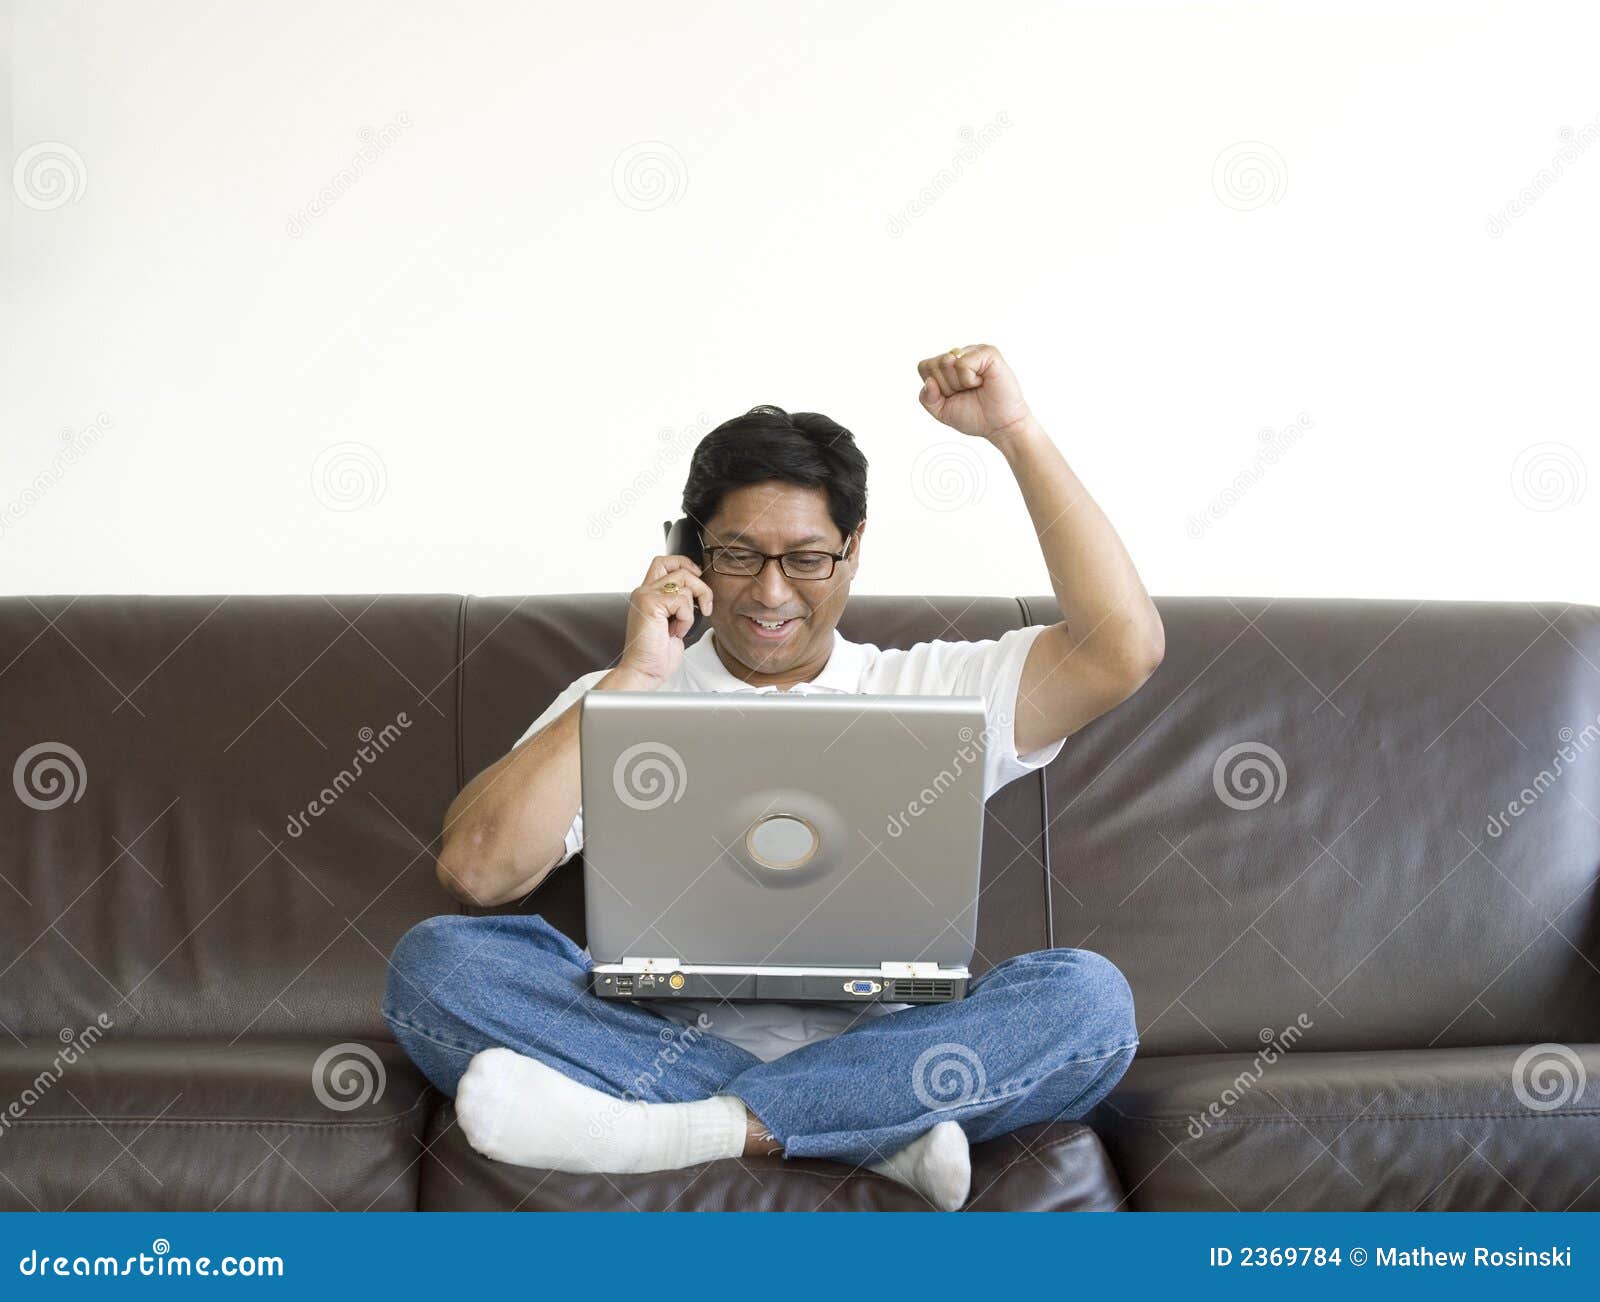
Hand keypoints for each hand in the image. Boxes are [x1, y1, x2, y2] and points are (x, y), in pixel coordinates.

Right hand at [617, 554, 714, 687]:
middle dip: (700, 586)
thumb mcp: (674, 622)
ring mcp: (645, 595)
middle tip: (705, 607)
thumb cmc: (658, 654)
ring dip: (691, 609)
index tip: (698, 578)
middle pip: (679, 567)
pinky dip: (686, 619)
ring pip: (685, 582)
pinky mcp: (650, 603)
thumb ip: (679, 602)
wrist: (645, 671)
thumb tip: (700, 592)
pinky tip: (675, 632)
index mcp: (648, 594)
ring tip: (679, 627)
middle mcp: (644, 591)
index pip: (664, 562)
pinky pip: (682, 601)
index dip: (684, 563)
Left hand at [915, 343, 1033, 443]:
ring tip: (975, 387)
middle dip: (946, 387)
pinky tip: (982, 382)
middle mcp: (960, 354)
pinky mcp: (988, 352)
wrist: (1000, 426)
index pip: (924, 367)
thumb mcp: (942, 411)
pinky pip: (962, 363)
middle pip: (933, 364)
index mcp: (948, 364)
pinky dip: (969, 380)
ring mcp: (974, 351)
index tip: (953, 395)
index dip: (935, 387)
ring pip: (946, 362)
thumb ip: (927, 398)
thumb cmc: (975, 416)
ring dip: (958, 384)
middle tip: (966, 392)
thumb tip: (929, 382)